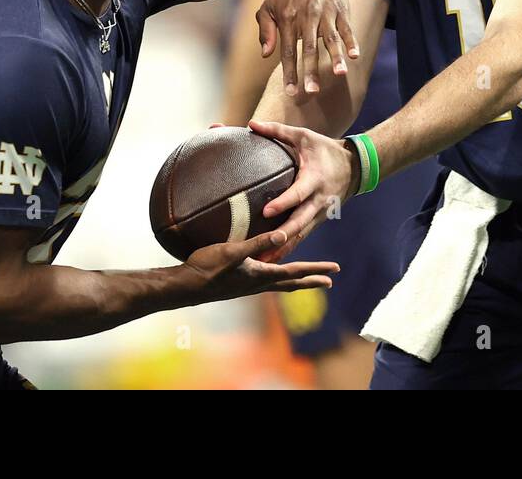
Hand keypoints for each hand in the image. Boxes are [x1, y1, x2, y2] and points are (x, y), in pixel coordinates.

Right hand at [181, 229, 338, 302]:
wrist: (187, 286)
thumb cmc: (208, 267)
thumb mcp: (233, 250)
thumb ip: (259, 242)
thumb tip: (285, 234)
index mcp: (262, 275)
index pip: (296, 272)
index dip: (317, 269)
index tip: (335, 270)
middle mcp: (259, 284)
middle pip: (293, 282)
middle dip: (312, 280)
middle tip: (330, 281)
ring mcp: (250, 287)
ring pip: (280, 284)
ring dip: (297, 281)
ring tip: (307, 280)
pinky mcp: (240, 285)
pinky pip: (268, 282)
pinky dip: (279, 279)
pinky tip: (273, 276)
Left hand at [248, 119, 358, 261]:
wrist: (354, 167)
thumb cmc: (324, 149)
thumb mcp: (304, 137)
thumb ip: (277, 132)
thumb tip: (250, 124)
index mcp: (314, 179)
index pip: (298, 194)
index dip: (283, 204)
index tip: (266, 212)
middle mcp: (318, 201)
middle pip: (300, 223)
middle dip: (283, 237)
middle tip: (264, 247)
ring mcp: (319, 213)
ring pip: (300, 235)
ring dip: (284, 249)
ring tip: (264, 263)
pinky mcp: (317, 221)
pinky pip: (302, 237)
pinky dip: (289, 248)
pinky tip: (274, 260)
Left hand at [255, 0, 358, 96]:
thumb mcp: (267, 7)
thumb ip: (266, 31)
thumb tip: (266, 55)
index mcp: (288, 19)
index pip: (288, 51)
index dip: (290, 73)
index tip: (291, 92)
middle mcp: (307, 16)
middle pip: (309, 48)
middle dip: (311, 71)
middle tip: (313, 92)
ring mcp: (326, 12)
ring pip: (331, 38)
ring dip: (336, 57)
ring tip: (340, 74)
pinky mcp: (340, 8)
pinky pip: (347, 27)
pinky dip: (352, 41)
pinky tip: (355, 56)